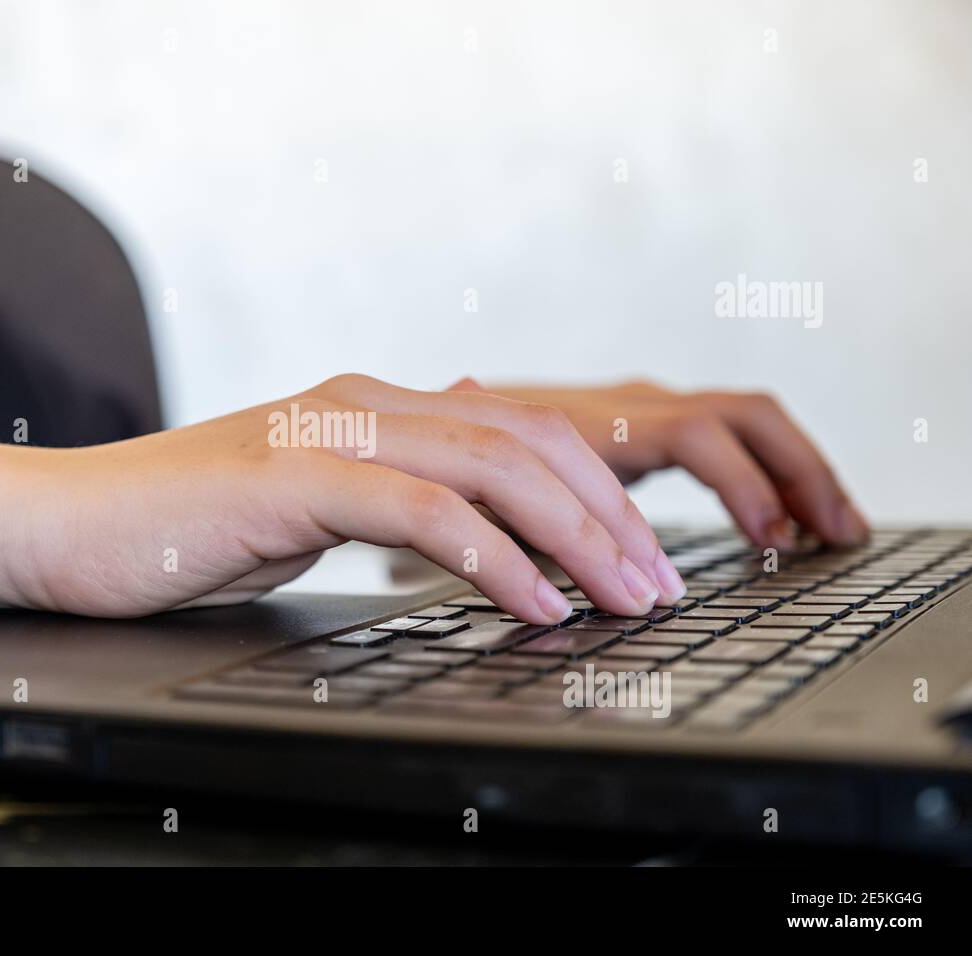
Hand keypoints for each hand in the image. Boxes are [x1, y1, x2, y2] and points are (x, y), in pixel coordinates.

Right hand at [0, 374, 686, 628]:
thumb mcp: (302, 507)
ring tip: (627, 600)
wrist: (58, 524)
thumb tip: (462, 495)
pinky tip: (537, 604)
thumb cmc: (176, 530)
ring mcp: (326, 433)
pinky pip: (421, 512)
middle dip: (610, 515)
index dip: (594, 491)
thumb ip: (382, 494)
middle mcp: (360, 404)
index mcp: (369, 410)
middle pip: (527, 440)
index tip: (642, 558)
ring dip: (575, 537)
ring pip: (490, 466)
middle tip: (661, 585)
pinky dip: (494, 558)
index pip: (518, 431)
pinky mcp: (292, 477)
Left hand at [450, 378, 867, 551]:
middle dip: (800, 472)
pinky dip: (771, 478)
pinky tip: (789, 524)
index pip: (697, 435)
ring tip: (841, 532)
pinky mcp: (658, 432)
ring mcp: (653, 414)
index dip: (740, 485)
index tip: (773, 539)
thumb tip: (465, 380)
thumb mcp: (477, 462)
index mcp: (601, 418)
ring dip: (801, 473)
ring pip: (751, 425)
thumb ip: (481, 437)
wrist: (458, 425)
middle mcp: (636, 405)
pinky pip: (736, 443)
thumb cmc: (467, 454)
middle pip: (745, 417)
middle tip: (839, 534)